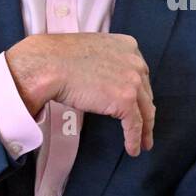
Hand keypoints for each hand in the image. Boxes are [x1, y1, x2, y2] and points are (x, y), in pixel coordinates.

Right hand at [4, 33, 154, 155]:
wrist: (49, 65)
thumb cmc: (60, 57)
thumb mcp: (92, 50)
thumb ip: (104, 62)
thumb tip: (102, 80)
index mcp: (127, 45)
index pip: (139, 73)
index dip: (140, 92)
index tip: (139, 104)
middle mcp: (135, 61)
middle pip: (145, 93)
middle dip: (145, 111)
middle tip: (145, 127)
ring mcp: (132, 81)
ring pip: (145, 111)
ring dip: (145, 130)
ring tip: (143, 144)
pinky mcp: (125, 100)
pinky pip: (134, 125)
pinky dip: (134, 139)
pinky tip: (132, 150)